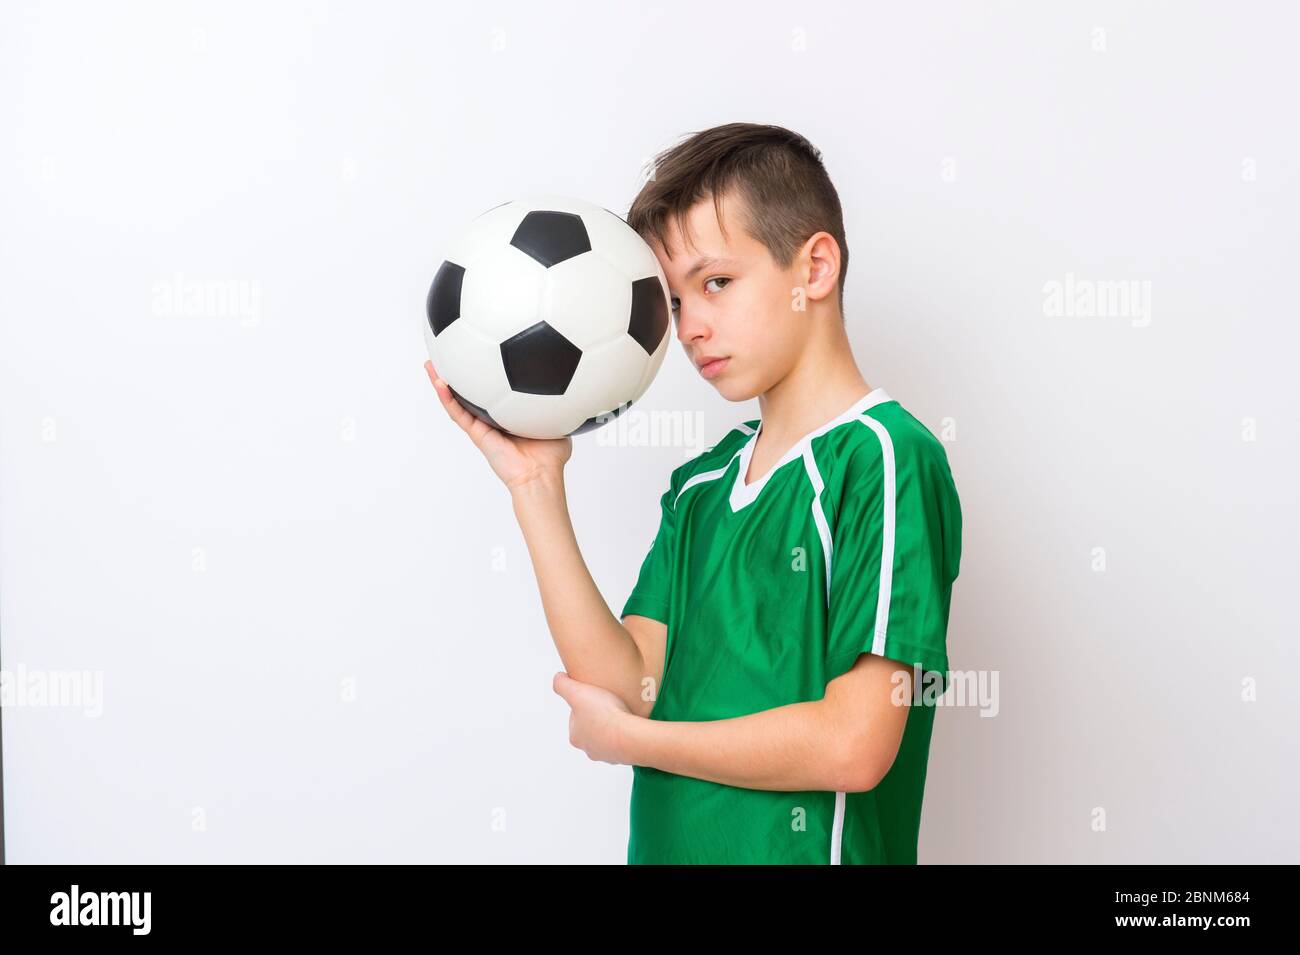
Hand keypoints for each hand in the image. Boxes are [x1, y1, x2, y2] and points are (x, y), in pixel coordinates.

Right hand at [424, 360, 571, 491]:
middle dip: (459, 374)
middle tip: (447, 353)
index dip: (485, 374)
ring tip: (431, 364)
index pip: (495, 389)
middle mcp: (493, 419)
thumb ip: (560, 403)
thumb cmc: (552, 456)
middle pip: (472, 392)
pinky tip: (438, 382)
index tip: (480, 354)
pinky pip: (459, 414)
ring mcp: (482, 426)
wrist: (541, 475)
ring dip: (443, 383)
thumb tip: (574, 385)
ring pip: (458, 401)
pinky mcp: (477, 434)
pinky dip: (447, 399)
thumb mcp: (559, 420)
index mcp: (509, 414)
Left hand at [552, 671, 634, 765]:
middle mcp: (589, 749)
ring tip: (622, 711)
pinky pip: (623, 741)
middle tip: (609, 702)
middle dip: (599, 715)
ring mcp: (608, 754)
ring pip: (608, 735)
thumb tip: (558, 678)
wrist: (631, 736)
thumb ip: (562, 684)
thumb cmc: (604, 714)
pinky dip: (626, 733)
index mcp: (575, 736)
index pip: (576, 716)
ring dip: (613, 725)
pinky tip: (631, 723)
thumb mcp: (577, 692)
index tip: (595, 696)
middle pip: (592, 727)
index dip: (585, 702)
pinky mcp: (624, 755)